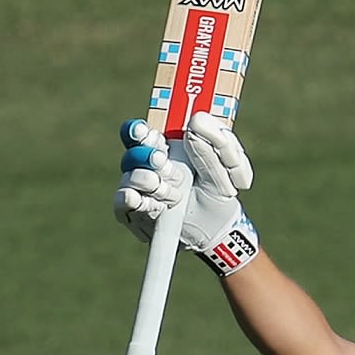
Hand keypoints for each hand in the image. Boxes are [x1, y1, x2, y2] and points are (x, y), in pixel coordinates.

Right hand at [113, 111, 260, 276]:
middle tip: (161, 160)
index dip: (138, 131)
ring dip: (150, 182)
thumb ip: (219, 144)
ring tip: (175, 195)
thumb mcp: (232, 168)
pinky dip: (135, 201)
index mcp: (166, 148)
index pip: (142, 133)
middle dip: (145, 156)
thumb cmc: (221, 193)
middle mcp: (147, 166)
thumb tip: (195, 123)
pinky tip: (154, 204)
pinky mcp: (134, 213)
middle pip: (132, 153)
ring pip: (129, 178)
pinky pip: (122, 202)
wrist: (218, 230)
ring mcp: (139, 190)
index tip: (143, 132)